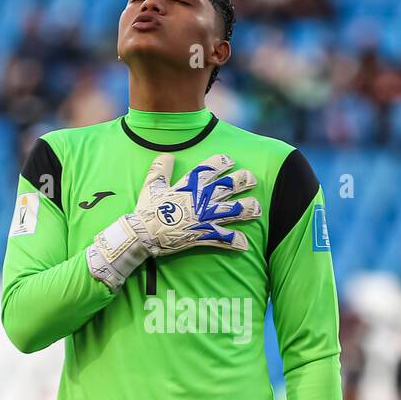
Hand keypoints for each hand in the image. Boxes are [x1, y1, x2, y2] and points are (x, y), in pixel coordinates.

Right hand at [86, 153, 260, 289]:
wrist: (143, 234)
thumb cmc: (147, 210)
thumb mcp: (152, 185)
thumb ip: (161, 169)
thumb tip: (166, 155)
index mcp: (189, 186)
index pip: (209, 169)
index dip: (221, 163)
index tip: (230, 160)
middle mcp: (200, 200)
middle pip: (226, 187)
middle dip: (241, 181)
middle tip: (252, 179)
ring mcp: (203, 218)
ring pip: (230, 211)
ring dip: (246, 210)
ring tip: (257, 208)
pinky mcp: (202, 235)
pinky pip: (222, 239)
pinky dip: (233, 242)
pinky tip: (245, 243)